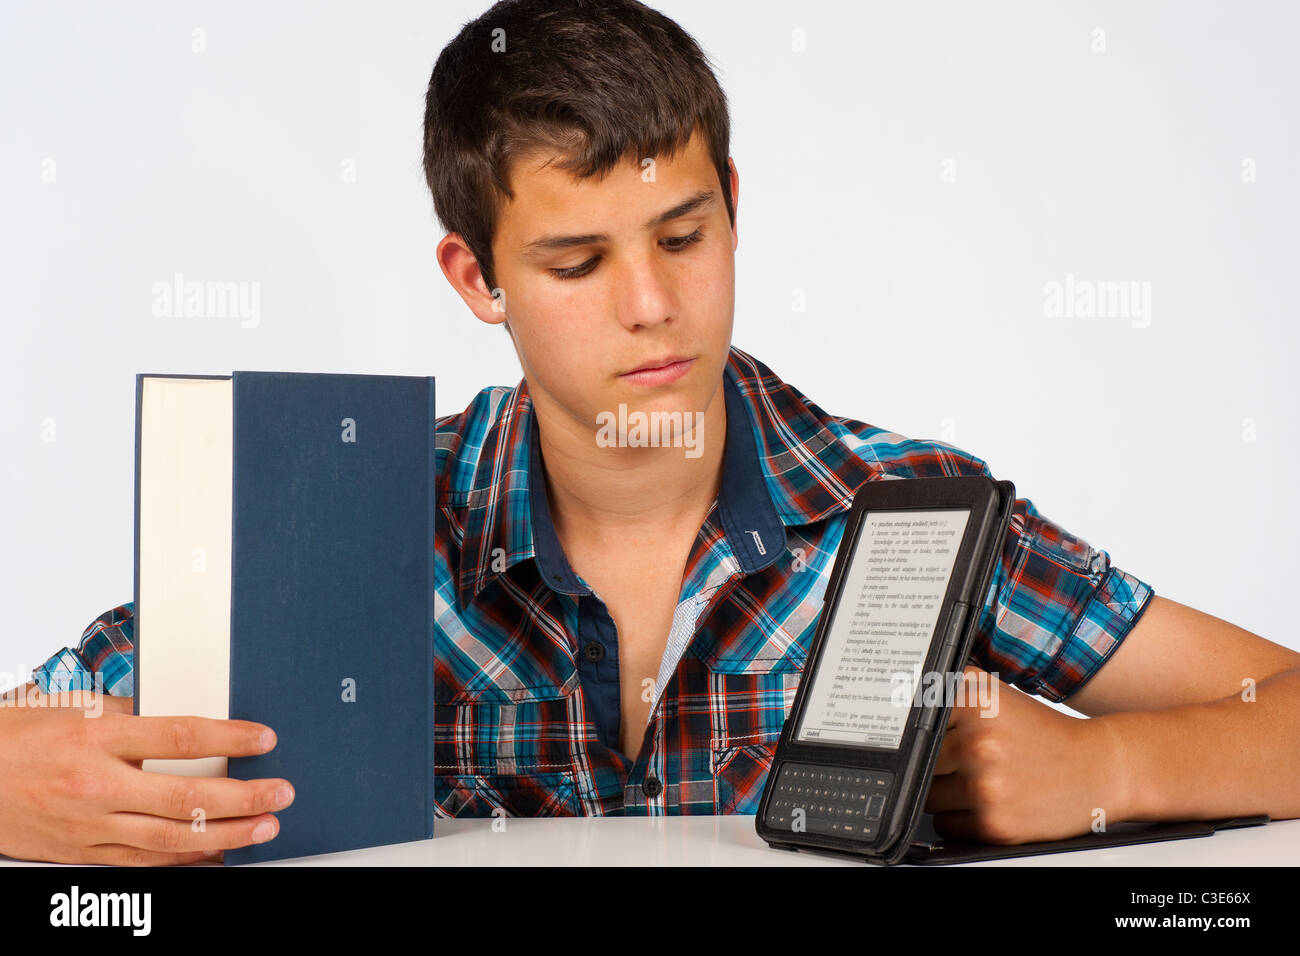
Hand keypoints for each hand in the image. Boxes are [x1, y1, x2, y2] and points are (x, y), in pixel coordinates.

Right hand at [0, 683, 293, 864]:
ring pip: (172, 838)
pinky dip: (185, 859)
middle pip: (187, 796)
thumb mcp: (75, 708)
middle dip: (245, 796)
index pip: (181, 737)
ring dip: (227, 834)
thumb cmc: (15, 738)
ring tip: (265, 827)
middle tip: (281, 792)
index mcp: (97, 739)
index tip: (265, 739)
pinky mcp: (81, 854)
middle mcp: (96, 785)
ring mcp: (89, 826)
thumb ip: (132, 713)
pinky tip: (216, 854)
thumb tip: (185, 719)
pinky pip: (143, 862)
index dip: (231, 738)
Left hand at [923, 665, 1128, 843]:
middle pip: (919, 761)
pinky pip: (945, 824)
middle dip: (935, 764)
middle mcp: (979, 742)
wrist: (1099, 769)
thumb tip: (903, 694)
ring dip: (945, 793)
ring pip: (928, 796)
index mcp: (976, 702)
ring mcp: (986, 786)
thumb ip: (949, 689)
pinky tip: (986, 802)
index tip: (927, 735)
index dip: (922, 731)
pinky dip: (958, 818)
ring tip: (979, 780)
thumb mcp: (995, 695)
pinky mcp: (994, 824)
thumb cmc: (1043, 733)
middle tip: (963, 760)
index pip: (915, 720)